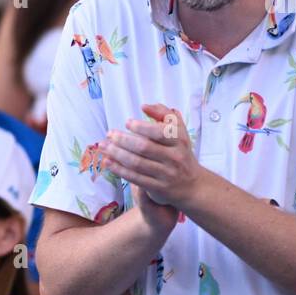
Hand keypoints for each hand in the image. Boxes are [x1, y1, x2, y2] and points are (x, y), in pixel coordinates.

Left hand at [102, 103, 195, 220]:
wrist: (192, 185)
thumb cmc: (180, 152)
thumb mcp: (179, 132)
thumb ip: (164, 114)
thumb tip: (144, 106)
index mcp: (179, 141)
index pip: (160, 133)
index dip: (142, 127)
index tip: (127, 122)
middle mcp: (174, 157)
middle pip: (144, 147)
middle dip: (123, 140)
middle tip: (109, 133)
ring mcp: (166, 174)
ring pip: (137, 163)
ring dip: (116, 154)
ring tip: (103, 146)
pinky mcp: (157, 188)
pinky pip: (135, 178)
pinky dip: (119, 169)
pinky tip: (108, 162)